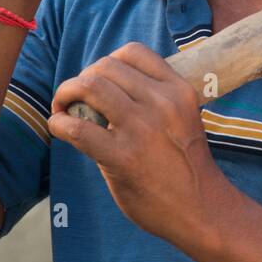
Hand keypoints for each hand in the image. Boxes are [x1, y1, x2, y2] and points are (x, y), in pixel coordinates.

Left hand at [47, 42, 225, 250]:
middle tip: (76, 100)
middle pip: (106, 66)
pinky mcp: (122, 157)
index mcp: (179, 90)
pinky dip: (59, 124)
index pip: (133, 52)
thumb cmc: (187, 166)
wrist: (202, 209)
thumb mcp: (182, 119)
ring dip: (67, 94)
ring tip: (63, 109)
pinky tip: (60, 129)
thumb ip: (152, 101)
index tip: (101, 82)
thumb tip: (105, 90)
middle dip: (83, 79)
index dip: (108, 63)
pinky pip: (77, 127)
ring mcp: (142, 128)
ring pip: (90, 86)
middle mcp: (162, 103)